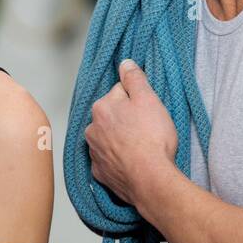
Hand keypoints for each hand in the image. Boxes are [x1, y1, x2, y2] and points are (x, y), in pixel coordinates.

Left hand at [84, 58, 177, 212]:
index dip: (137, 100)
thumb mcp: (148, 99)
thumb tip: (125, 63)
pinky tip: (132, 162)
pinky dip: (118, 160)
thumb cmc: (151, 138)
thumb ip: (134, 79)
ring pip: (108, 138)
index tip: (147, 110)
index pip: (119, 93)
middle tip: (147, 129)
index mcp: (101, 108)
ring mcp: (94, 152)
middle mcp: (92, 129)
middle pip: (112, 116)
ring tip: (141, 147)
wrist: (150, 179)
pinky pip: (109, 160)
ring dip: (120, 139)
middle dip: (126, 119)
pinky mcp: (100, 172)